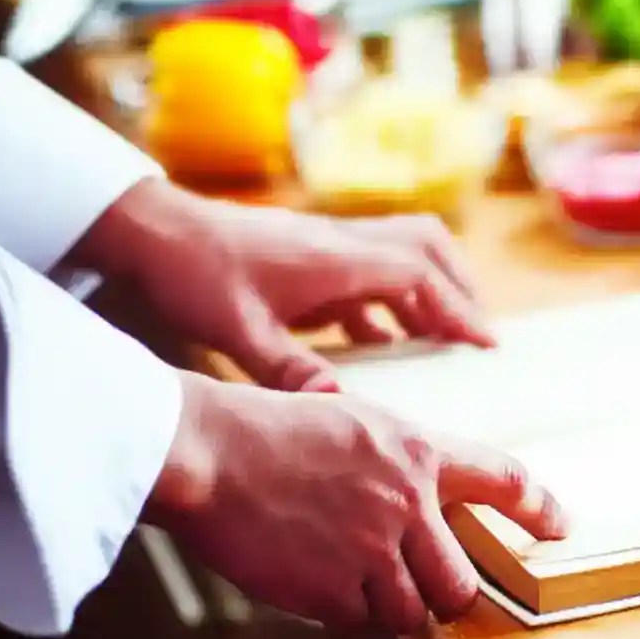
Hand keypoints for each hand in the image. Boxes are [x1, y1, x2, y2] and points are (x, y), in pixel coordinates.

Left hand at [73, 179, 494, 391]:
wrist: (152, 232)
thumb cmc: (193, 275)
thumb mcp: (238, 332)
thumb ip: (289, 370)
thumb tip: (339, 407)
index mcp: (337, 259)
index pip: (419, 275)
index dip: (457, 309)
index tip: (487, 344)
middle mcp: (343, 243)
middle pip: (426, 248)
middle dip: (459, 288)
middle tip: (476, 334)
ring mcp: (329, 245)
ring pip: (403, 253)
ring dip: (430, 289)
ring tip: (442, 338)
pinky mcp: (312, 255)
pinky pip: (370, 272)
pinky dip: (389, 302)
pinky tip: (381, 342)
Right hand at [150, 372, 566, 631]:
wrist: (210, 453)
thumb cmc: (272, 433)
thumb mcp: (356, 423)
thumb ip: (399, 464)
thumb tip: (422, 500)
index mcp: (416, 452)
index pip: (503, 478)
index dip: (538, 506)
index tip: (559, 524)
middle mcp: (407, 502)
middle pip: (461, 579)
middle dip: (445, 589)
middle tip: (423, 583)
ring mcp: (373, 549)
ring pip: (414, 610)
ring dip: (392, 604)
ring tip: (354, 576)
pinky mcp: (335, 589)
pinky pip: (359, 620)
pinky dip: (343, 609)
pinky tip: (314, 575)